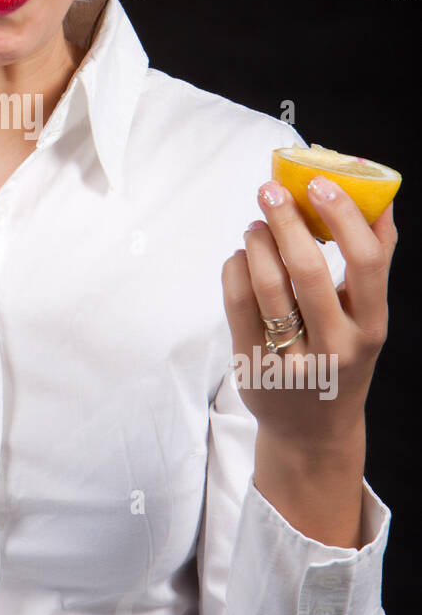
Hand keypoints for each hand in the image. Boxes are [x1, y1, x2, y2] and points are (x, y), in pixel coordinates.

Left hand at [221, 177, 397, 450]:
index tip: (321, 183)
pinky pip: (236, 303)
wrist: (312, 430)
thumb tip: (380, 199)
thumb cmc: (343, 356)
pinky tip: (241, 257)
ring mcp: (291, 360)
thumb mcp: (368, 318)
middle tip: (271, 189)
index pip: (366, 264)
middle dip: (286, 221)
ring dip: (256, 242)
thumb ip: (375, 262)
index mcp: (370, 328)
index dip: (343, 217)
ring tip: (255, 224)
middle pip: (307, 271)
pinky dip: (235, 268)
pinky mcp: (252, 365)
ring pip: (266, 286)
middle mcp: (335, 347)